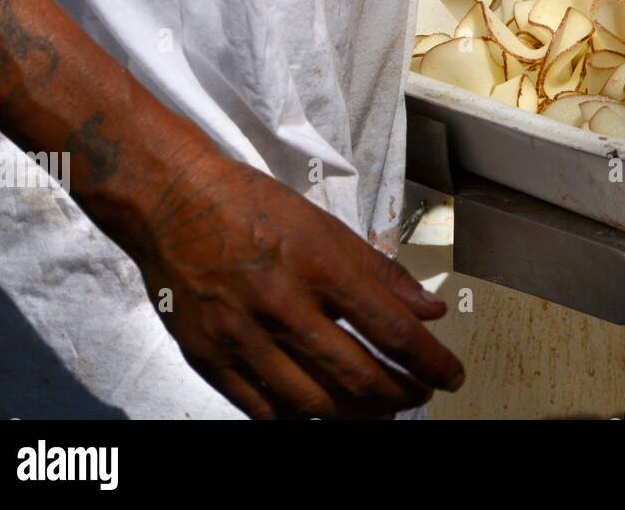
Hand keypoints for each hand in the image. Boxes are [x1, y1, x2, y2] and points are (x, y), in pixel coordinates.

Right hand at [126, 147, 463, 418]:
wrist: (174, 203)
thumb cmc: (254, 208)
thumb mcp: (327, 226)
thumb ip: (381, 271)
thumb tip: (430, 310)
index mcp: (320, 265)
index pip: (391, 329)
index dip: (430, 361)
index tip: (451, 376)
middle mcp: (283, 306)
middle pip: (356, 375)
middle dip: (399, 394)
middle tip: (418, 394)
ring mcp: (242, 337)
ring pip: (312, 404)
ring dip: (356, 415)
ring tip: (378, 409)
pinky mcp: (209, 358)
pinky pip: (262, 411)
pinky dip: (300, 420)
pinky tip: (322, 412)